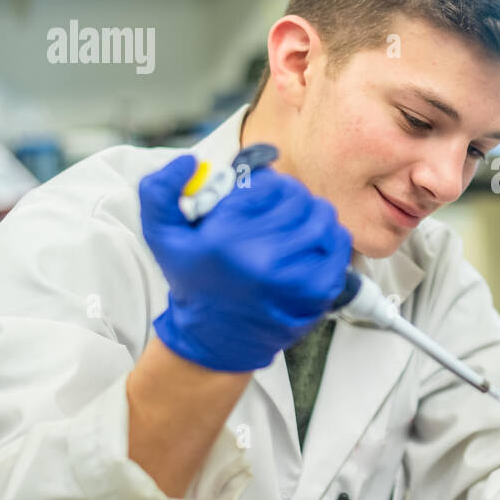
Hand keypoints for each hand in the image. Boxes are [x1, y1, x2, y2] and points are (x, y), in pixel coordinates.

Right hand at [139, 153, 353, 371]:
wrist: (218, 339)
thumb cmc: (195, 281)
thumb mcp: (163, 236)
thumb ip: (160, 191)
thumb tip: (188, 160)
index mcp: (226, 239)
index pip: (270, 184)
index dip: (267, 184)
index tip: (258, 196)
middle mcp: (262, 258)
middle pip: (300, 198)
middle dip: (288, 198)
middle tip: (276, 211)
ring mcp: (296, 277)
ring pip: (323, 216)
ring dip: (310, 216)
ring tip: (292, 228)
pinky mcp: (320, 291)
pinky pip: (339, 243)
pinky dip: (328, 239)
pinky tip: (308, 247)